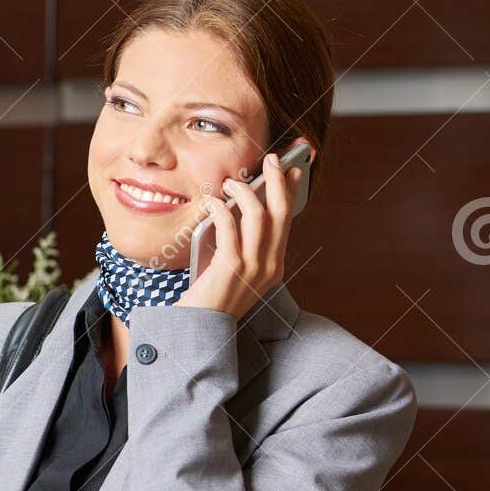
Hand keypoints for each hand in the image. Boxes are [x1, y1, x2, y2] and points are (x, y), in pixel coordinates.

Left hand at [178, 143, 309, 319]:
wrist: (197, 331)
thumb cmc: (210, 298)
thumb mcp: (234, 272)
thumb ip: (242, 247)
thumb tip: (239, 209)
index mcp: (274, 267)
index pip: (287, 222)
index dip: (291, 192)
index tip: (292, 169)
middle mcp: (270, 266)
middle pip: (281, 212)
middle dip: (278, 180)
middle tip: (270, 159)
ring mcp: (253, 268)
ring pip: (260, 215)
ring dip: (245, 191)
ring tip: (230, 182)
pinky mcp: (231, 268)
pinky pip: (230, 227)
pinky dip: (221, 208)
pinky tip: (212, 201)